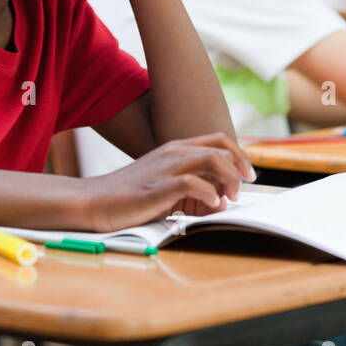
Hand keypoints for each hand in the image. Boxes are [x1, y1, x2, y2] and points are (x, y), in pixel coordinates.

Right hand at [80, 132, 255, 232]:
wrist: (96, 201)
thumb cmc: (131, 198)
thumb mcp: (168, 190)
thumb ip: (193, 191)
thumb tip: (221, 201)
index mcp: (176, 149)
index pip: (219, 139)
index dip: (239, 155)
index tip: (248, 175)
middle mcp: (174, 152)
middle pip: (221, 147)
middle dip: (238, 169)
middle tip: (239, 192)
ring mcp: (166, 167)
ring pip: (213, 159)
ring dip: (228, 180)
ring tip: (228, 199)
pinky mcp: (158, 186)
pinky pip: (193, 182)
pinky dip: (209, 193)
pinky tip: (211, 205)